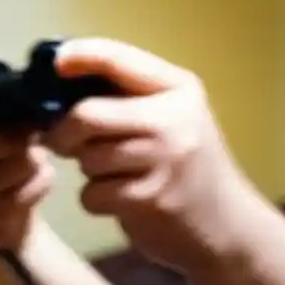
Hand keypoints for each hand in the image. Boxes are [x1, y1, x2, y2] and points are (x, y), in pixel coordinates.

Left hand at [46, 38, 259, 273]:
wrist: (227, 228)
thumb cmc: (184, 169)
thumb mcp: (171, 119)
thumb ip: (127, 99)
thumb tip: (60, 84)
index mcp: (179, 89)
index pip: (118, 59)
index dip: (79, 57)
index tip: (56, 64)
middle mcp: (174, 119)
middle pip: (87, 114)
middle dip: (64, 133)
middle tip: (63, 143)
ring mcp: (164, 160)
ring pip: (88, 157)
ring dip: (88, 170)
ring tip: (113, 174)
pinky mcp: (150, 199)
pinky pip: (92, 194)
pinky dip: (95, 200)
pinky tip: (119, 200)